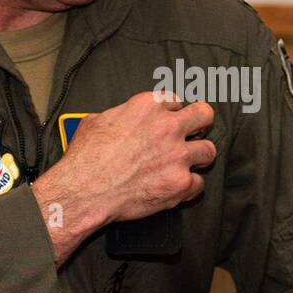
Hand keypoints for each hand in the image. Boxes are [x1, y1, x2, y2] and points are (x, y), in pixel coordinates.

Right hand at [31, 91, 215, 263]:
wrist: (83, 191)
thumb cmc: (85, 159)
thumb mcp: (96, 120)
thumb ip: (120, 114)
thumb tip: (122, 118)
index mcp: (148, 106)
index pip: (175, 101)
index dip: (172, 113)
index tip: (170, 121)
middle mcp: (167, 127)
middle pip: (204, 115)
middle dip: (201, 124)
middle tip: (195, 134)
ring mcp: (177, 155)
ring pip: (209, 151)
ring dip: (199, 158)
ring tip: (188, 164)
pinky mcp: (180, 183)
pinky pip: (199, 184)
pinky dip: (189, 188)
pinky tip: (177, 188)